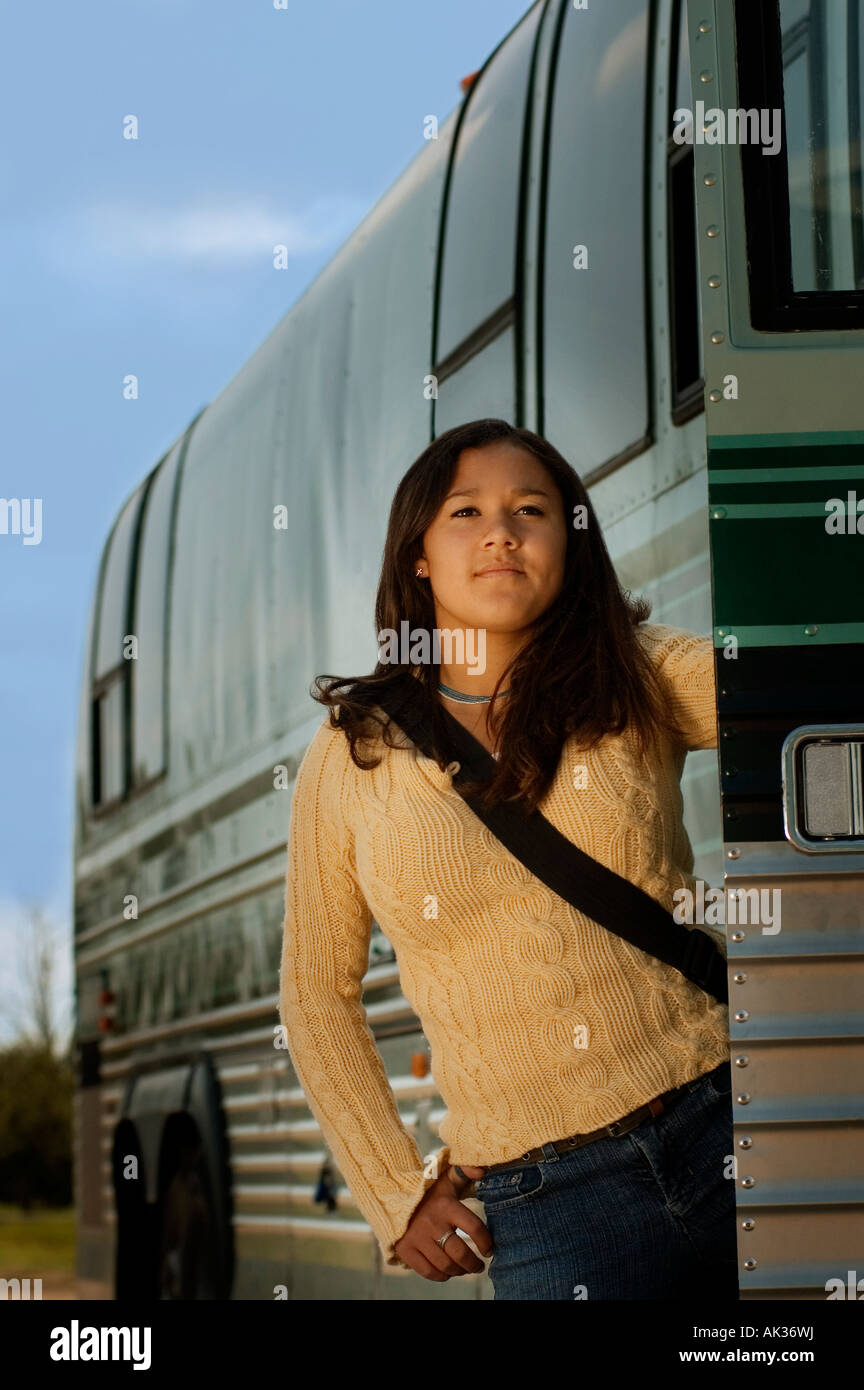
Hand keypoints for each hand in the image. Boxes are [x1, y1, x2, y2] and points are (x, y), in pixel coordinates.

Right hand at [393, 1163, 489, 1280]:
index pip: (474, 1227)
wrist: (393, 1196)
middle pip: (460, 1253)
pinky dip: (441, 1276)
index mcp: (446, 1205)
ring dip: (459, 1271)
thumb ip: (465, 1171)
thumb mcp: (446, 1178)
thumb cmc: (428, 1192)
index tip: (489, 1250)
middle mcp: (432, 1222)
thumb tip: (481, 1170)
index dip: (486, 1242)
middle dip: (474, 1264)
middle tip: (479, 1265)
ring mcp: (417, 1237)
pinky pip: (428, 1271)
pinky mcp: (405, 1249)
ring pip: (446, 1266)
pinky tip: (447, 1272)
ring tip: (464, 1269)